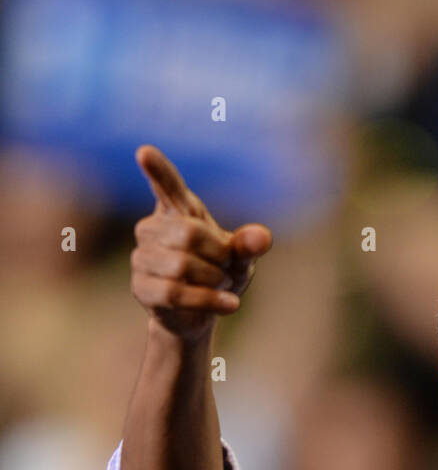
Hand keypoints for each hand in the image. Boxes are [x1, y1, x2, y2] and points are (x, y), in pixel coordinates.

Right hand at [130, 145, 272, 340]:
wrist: (198, 317)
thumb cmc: (218, 276)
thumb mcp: (239, 259)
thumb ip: (248, 245)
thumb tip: (263, 237)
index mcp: (176, 211)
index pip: (167, 186)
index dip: (158, 170)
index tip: (145, 152)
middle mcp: (152, 228)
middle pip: (188, 233)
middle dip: (218, 255)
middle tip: (228, 269)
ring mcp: (141, 257)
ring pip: (182, 265)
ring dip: (214, 280)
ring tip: (223, 285)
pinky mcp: (141, 288)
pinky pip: (175, 292)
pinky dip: (208, 300)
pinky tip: (230, 304)